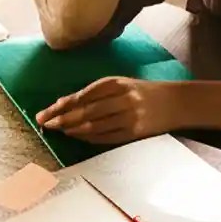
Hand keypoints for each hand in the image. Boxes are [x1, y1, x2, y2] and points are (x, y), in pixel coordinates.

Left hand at [36, 77, 181, 144]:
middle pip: (86, 112)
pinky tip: (77, 136)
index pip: (83, 96)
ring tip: (59, 130)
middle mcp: (122, 99)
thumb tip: (63, 103)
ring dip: (73, 129)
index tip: (45, 112)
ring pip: (94, 126)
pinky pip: (106, 137)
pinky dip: (89, 138)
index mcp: (116, 83)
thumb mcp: (119, 84)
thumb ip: (93, 92)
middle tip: (45, 124)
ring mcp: (129, 117)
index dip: (62, 105)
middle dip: (62, 119)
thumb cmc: (140, 91)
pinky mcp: (134, 132)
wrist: (174, 102)